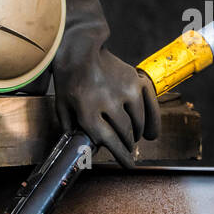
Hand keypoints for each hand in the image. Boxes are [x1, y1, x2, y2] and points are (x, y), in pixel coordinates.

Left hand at [54, 46, 160, 166]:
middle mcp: (108, 101)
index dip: (121, 156)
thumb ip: (70, 130)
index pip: (110, 141)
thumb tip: (83, 151)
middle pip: (125, 133)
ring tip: (133, 136)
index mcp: (87, 111)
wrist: (80, 49)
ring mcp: (124, 90)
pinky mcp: (135, 80)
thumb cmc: (69, 80)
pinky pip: (149, 105)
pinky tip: (150, 130)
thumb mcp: (62, 107)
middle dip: (127, 145)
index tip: (129, 165)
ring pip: (138, 121)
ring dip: (137, 133)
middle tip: (128, 149)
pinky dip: (151, 119)